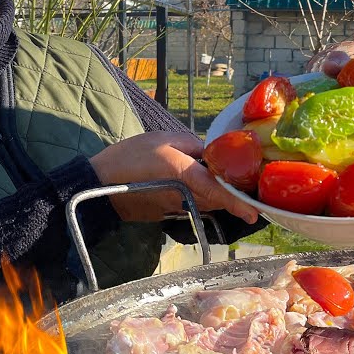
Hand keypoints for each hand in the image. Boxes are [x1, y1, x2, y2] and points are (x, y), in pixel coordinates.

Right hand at [88, 131, 258, 223]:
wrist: (98, 184)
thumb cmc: (129, 156)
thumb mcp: (163, 139)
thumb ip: (192, 145)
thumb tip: (211, 155)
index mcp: (184, 174)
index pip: (217, 190)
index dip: (237, 202)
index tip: (255, 214)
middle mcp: (183, 196)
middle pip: (217, 199)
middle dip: (233, 195)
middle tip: (249, 185)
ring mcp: (175, 208)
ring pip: (206, 204)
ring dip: (218, 196)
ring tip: (229, 183)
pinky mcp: (167, 214)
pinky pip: (192, 205)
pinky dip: (200, 198)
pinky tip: (197, 186)